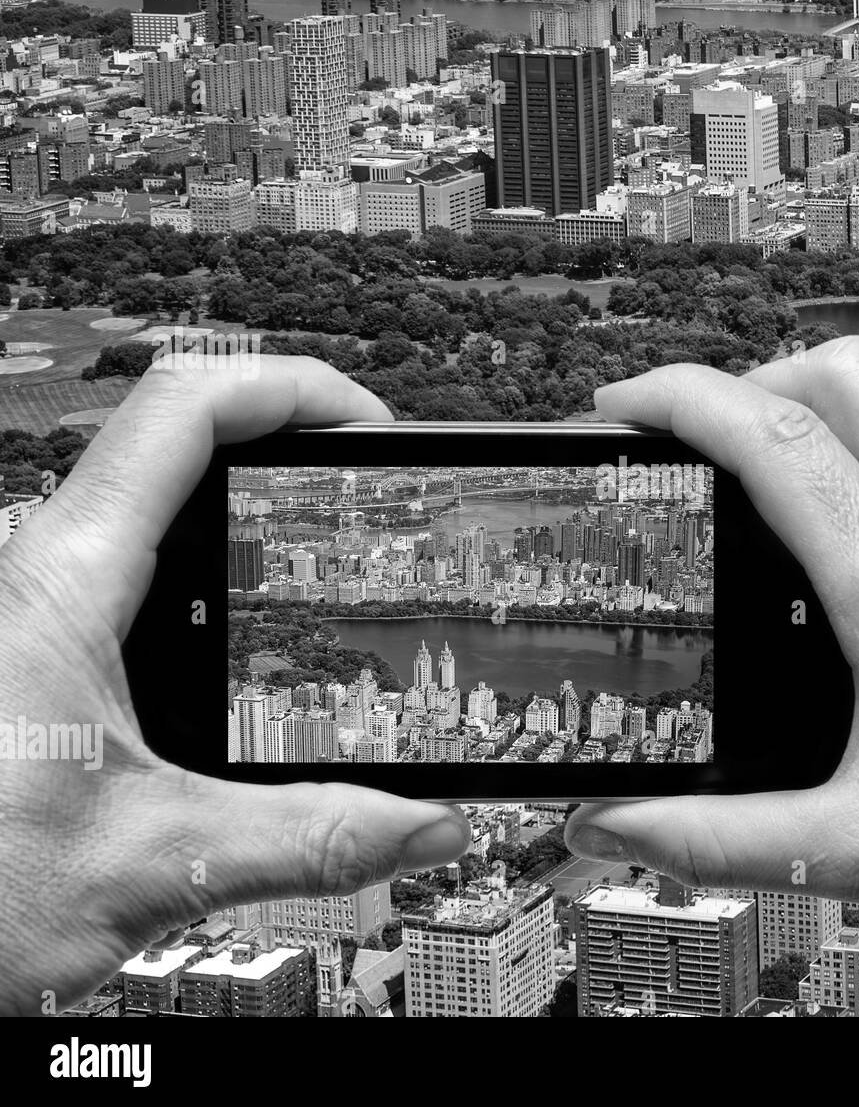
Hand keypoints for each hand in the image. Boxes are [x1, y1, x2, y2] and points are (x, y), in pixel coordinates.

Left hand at [0, 357, 469, 1016]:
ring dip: (248, 491)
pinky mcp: (43, 644)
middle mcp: (47, 573)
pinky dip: (215, 555)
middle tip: (363, 475)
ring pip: (152, 492)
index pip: (185, 412)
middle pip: (174, 431)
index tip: (370, 424)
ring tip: (328, 531)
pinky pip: (140, 556)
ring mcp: (41, 604)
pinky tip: (257, 620)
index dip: (292, 389)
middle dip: (284, 431)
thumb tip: (425, 822)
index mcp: (66, 584)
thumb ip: (308, 840)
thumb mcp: (154, 862)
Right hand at [565, 335, 858, 1015]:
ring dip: (822, 392)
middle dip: (747, 379)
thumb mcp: (855, 858)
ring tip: (766, 451)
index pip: (775, 442)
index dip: (680, 401)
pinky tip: (853, 506)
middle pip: (844, 374)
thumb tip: (615, 824)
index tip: (625, 408)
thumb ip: (713, 841)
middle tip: (695, 437)